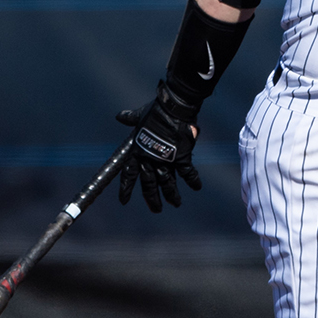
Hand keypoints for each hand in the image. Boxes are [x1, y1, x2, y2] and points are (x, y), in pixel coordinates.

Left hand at [115, 82, 201, 212]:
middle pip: (149, 185)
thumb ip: (130, 118)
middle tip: (156, 210)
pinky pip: (188, 173)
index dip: (126, 188)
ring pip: (168, 183)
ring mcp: (166, 160)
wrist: (174, 107)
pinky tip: (197, 187)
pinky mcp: (182, 157)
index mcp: (138, 151)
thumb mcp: (140, 115)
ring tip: (175, 204)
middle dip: (152, 199)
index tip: (124, 200)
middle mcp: (150, 159)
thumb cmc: (156, 110)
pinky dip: (193, 180)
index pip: (128, 174)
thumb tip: (120, 116)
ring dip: (172, 195)